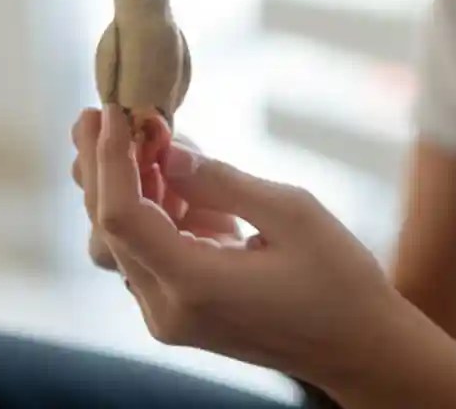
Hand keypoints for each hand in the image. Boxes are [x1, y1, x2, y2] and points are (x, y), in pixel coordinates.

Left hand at [87, 104, 408, 389]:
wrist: (357, 347)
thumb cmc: (338, 279)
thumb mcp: (292, 213)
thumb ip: (221, 181)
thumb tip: (166, 151)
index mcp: (194, 285)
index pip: (123, 215)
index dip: (111, 157)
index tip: (115, 109)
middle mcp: (168, 309)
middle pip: (108, 229)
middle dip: (100, 166)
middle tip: (98, 111)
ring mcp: (171, 315)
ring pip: (120, 241)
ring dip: (124, 186)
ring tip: (138, 135)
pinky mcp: (182, 309)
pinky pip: (149, 251)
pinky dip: (150, 208)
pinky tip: (169, 172)